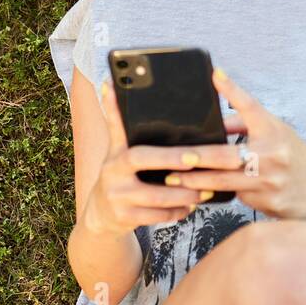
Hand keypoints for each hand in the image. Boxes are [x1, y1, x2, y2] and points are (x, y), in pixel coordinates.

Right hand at [81, 77, 221, 237]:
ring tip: (204, 189)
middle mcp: (111, 171)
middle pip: (140, 158)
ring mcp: (116, 196)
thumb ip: (122, 128)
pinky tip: (190, 207)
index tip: (122, 88)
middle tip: (195, 156)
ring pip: (155, 194)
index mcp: (115, 152)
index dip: (116, 108)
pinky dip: (176, 212)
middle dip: (170, 158)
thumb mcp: (117, 154)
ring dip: (183, 192)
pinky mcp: (123, 218)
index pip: (117, 127)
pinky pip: (156, 215)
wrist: (100, 217)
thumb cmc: (120, 179)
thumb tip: (113, 86)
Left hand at [166, 67, 305, 219]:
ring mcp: (271, 181)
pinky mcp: (270, 204)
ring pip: (225, 183)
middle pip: (226, 155)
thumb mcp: (273, 130)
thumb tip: (211, 117)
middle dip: (196, 159)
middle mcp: (273, 154)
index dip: (232, 90)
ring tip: (172, 180)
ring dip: (197, 182)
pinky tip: (198, 196)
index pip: (251, 105)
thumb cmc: (291, 153)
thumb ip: (242, 123)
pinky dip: (217, 196)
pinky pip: (237, 199)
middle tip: (173, 158)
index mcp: (272, 130)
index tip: (215, 75)